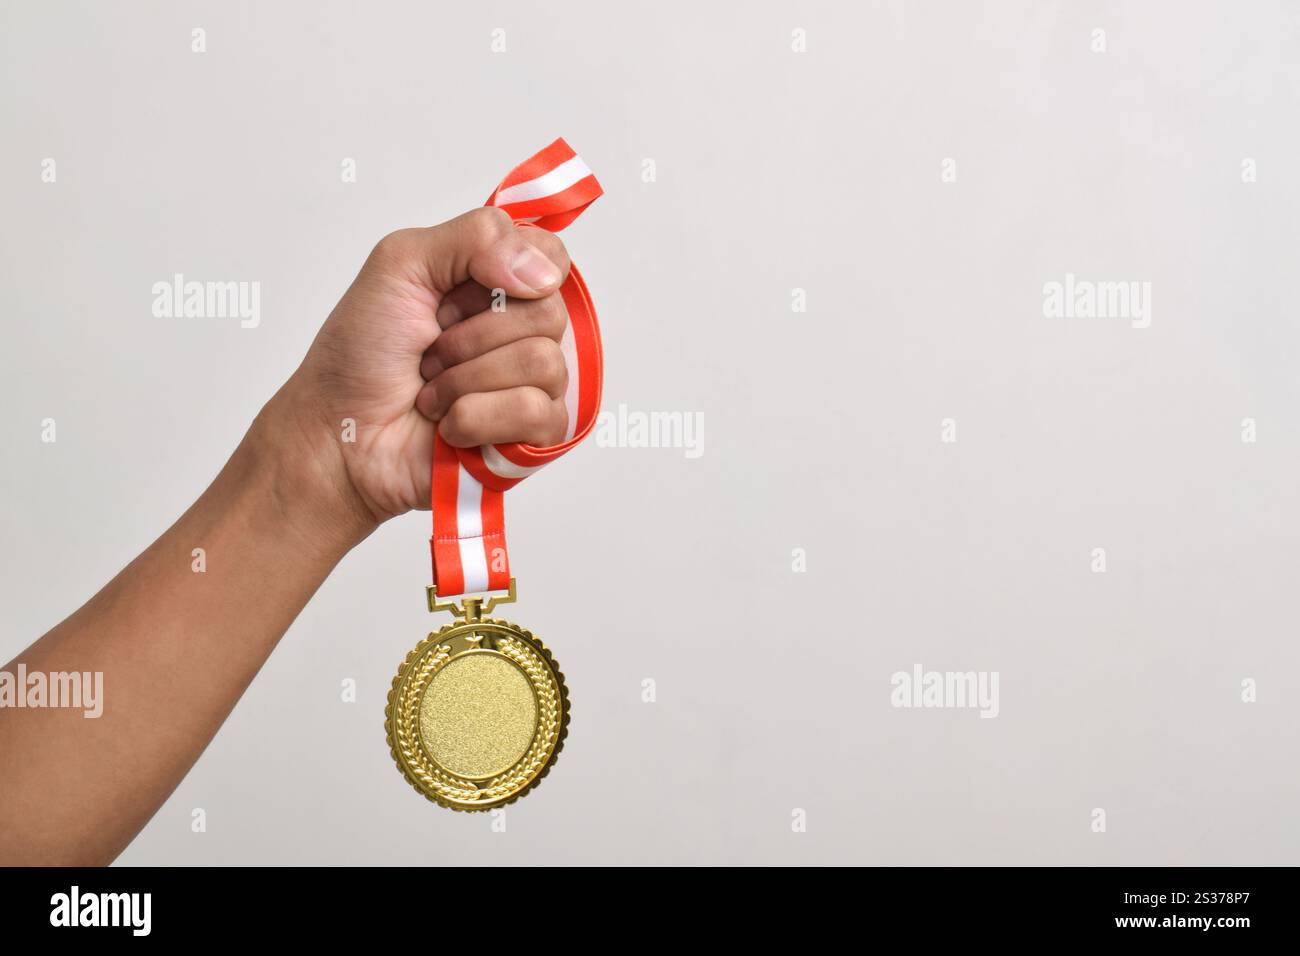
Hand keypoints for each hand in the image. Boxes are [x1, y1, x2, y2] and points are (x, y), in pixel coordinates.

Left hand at [273, 207, 572, 532]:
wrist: (340, 432)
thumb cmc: (361, 354)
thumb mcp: (402, 264)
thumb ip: (477, 236)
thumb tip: (543, 271)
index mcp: (499, 285)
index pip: (553, 258)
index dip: (517, 269)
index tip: (464, 288)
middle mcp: (524, 333)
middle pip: (550, 313)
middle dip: (472, 335)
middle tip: (430, 349)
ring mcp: (533, 387)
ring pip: (543, 363)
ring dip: (466, 379)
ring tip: (432, 392)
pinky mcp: (532, 439)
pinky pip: (535, 412)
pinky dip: (476, 417)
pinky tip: (449, 426)